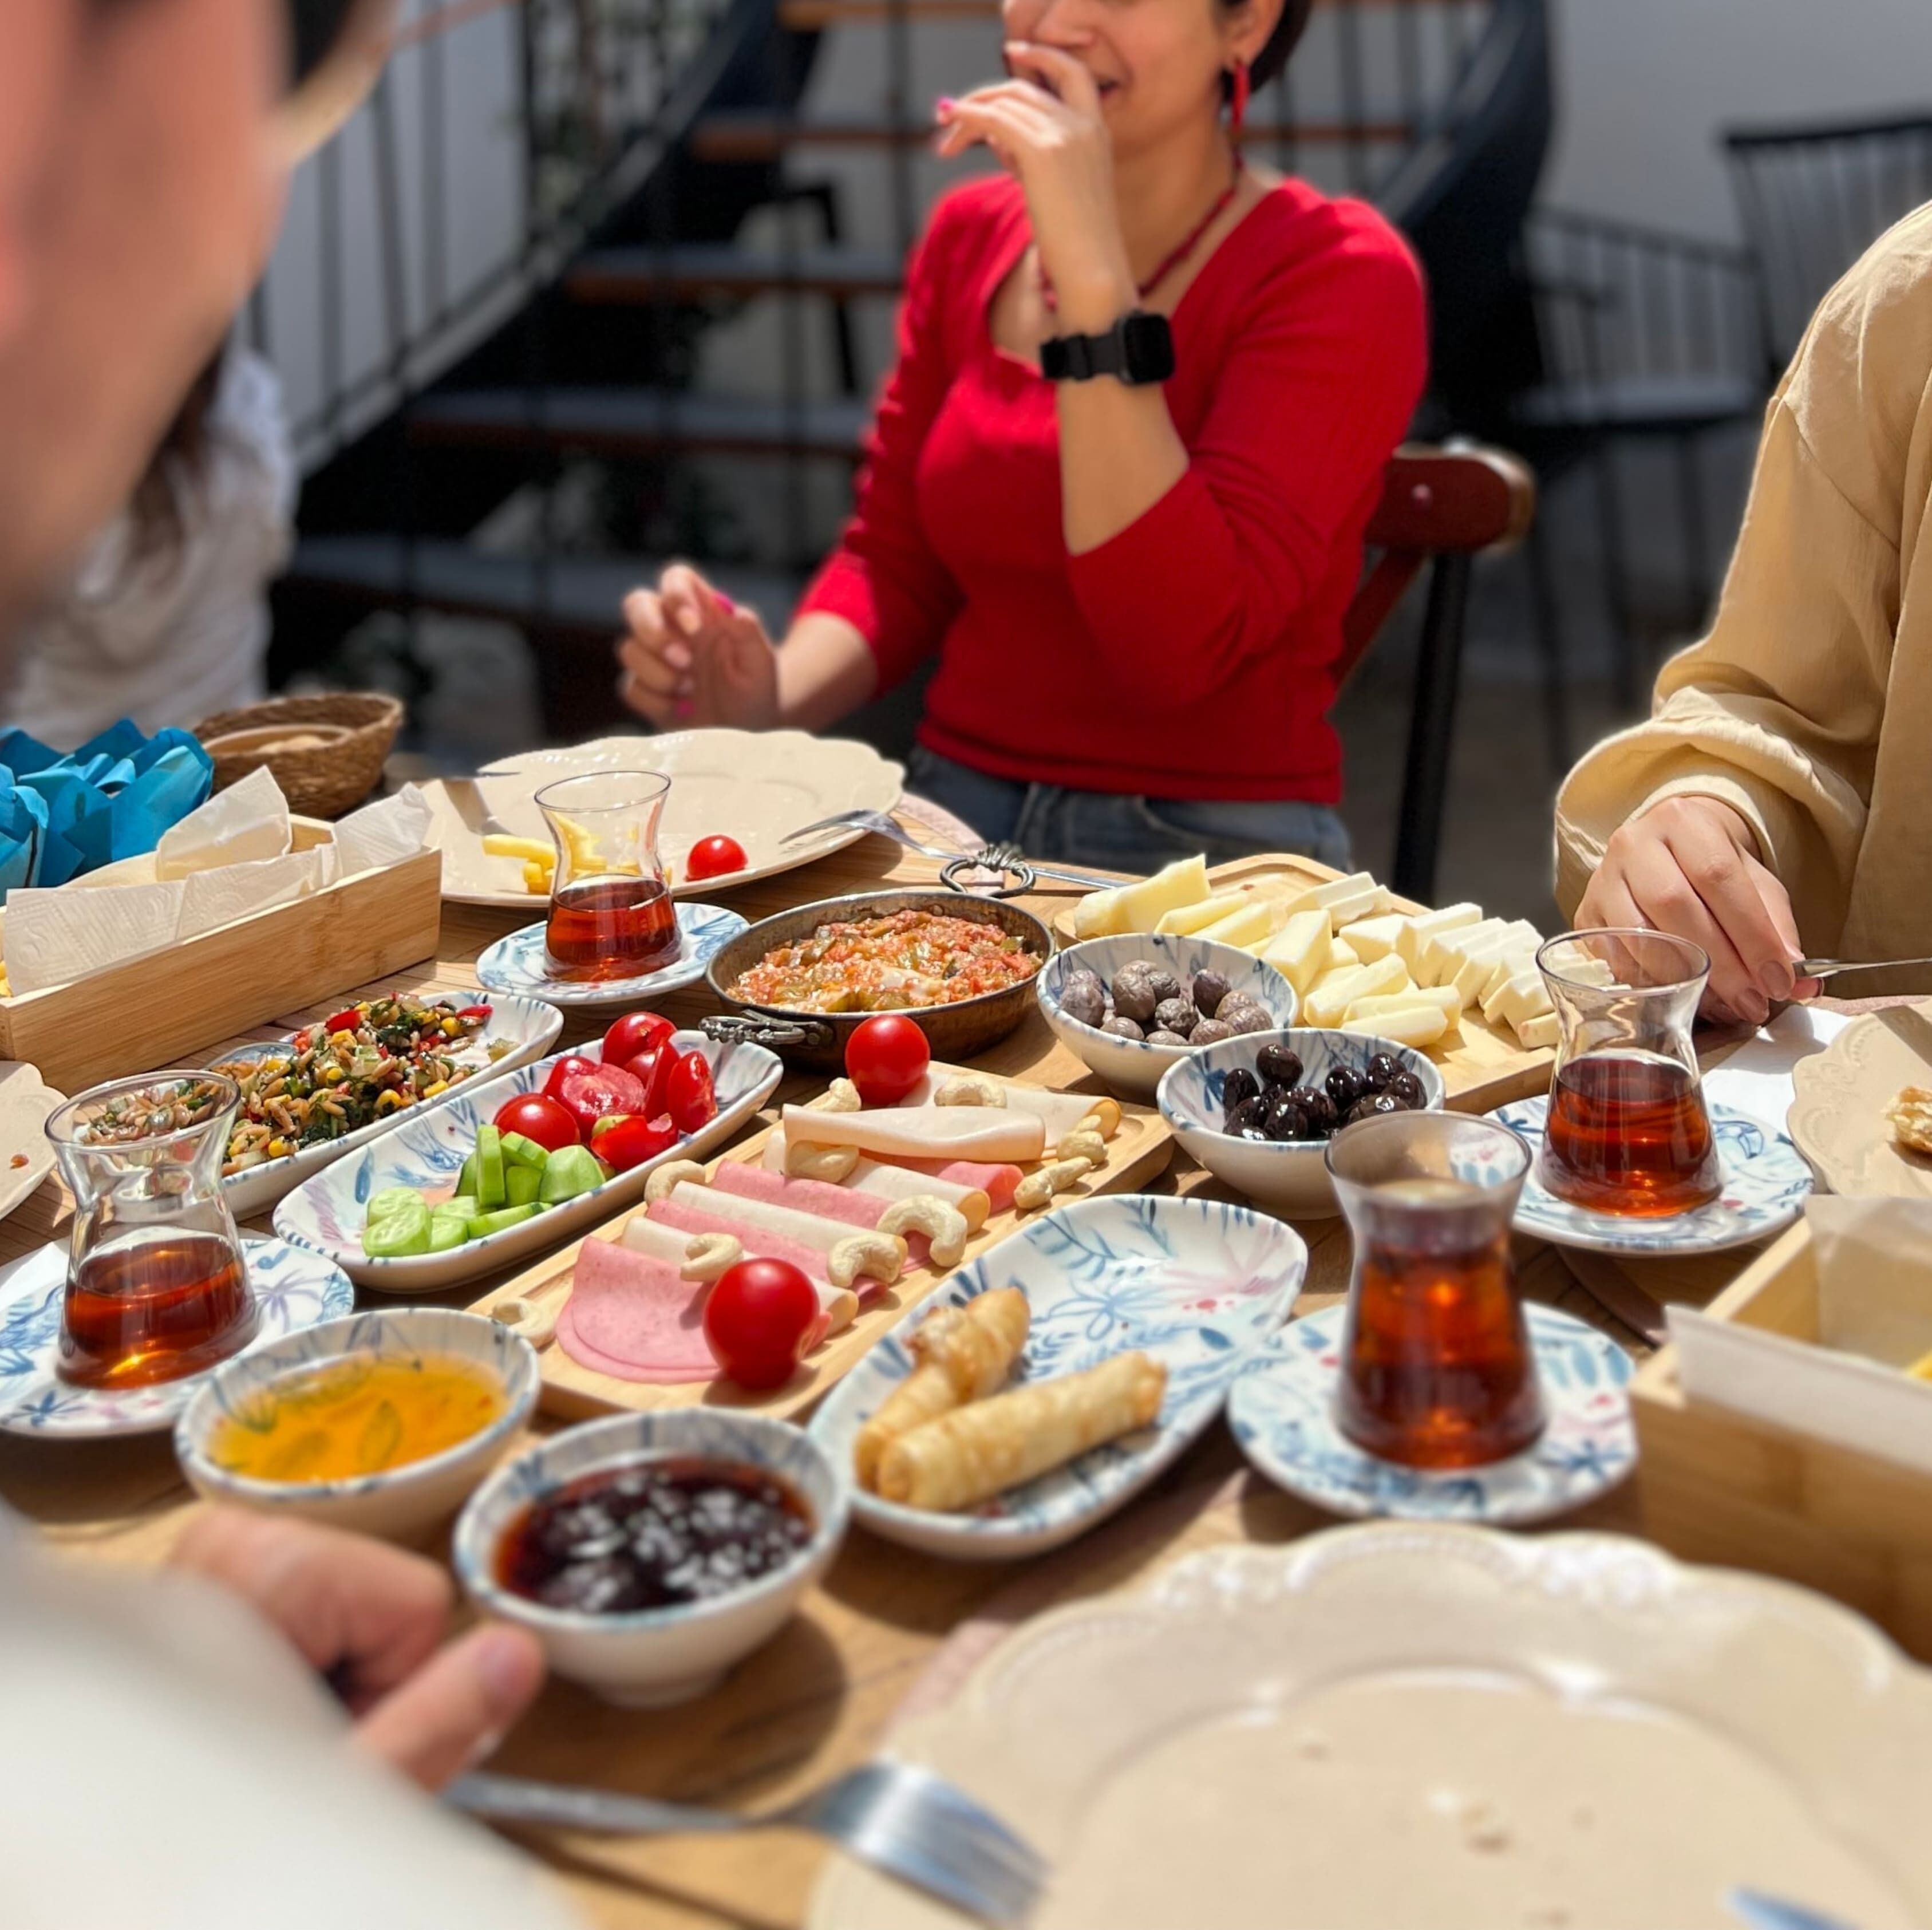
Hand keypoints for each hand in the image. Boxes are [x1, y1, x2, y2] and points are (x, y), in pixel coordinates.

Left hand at [170, 1508, 545, 1790]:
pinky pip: (303, 1613)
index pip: (417, 1601)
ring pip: (347, 1607)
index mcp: (259, 1567)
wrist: (104, 1867)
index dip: (395, 1683)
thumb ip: (434, 1723)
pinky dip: (290, 1670)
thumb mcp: (344, 1791)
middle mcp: (225, 1542)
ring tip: (265, 1731)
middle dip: (360, 1677)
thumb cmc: (212, 1827)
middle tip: (297, 1741)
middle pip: (382, 1596)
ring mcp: (210, 1562)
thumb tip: (516, 1650)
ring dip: (325, 1677)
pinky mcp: (206, 1587)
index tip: (336, 1732)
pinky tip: (247, 1712)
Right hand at [617, 562, 778, 729]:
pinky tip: (682, 709)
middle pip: (636, 604)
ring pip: (629, 649)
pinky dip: (656, 702)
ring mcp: (654, 659)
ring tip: (692, 690)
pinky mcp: (645, 690)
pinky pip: (631, 688)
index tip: (694, 625)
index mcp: (701, 612)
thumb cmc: (756, 691)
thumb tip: (728, 608)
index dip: (676, 594)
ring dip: (659, 673)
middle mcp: (672, 629)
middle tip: (685, 660)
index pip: (675, 579)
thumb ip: (747, 631)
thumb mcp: (761, 663)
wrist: (746, 733)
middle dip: (653, 632)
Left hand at [936, 44, 1134, 328]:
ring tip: (945, 143)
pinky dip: (966, 119)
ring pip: (1003, 103)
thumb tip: (993, 137)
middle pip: (1022, 88)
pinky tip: (948, 132)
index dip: (1042, 56)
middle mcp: (1084, 124)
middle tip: (951, 118)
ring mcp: (1065, 135)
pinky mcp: (1042, 152)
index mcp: (1097, 131)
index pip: (1072, 74)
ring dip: (967, 117)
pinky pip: (993, 119)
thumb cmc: (1077, 246)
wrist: (1093, 272)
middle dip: (983, 98)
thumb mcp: (1060, 190)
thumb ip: (1034, 157)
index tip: (1012, 54)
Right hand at [1576, 794, 1819, 1024]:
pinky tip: (1682, 997)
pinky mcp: (1585, 917)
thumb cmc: (1711, 866)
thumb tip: (1795, 978)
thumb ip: (1775, 924)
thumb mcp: (1752, 880)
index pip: (1717, 875)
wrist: (1663, 849)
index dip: (1750, 932)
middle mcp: (1634, 844)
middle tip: (1752, 999)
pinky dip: (1652, 984)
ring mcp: (1602, 880)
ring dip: (1686, 978)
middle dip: (1720, 961)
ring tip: (1724, 1005)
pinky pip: (1614, 958)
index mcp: (1682, 821)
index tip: (1778, 979)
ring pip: (1639, 934)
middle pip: (1674, 904)